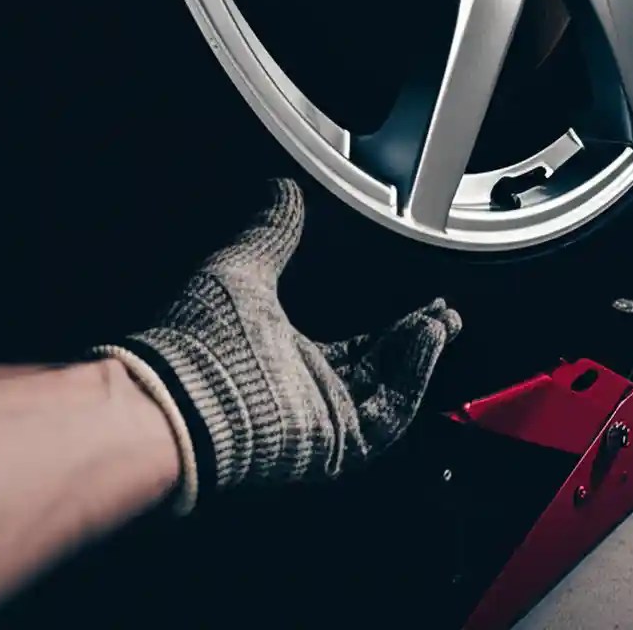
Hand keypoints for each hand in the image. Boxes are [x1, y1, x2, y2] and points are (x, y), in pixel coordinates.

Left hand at [92, 178, 460, 512]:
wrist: (186, 393)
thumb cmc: (202, 337)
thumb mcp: (245, 268)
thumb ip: (271, 231)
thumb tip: (282, 189)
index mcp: (289, 359)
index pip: (357, 346)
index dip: (392, 325)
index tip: (423, 301)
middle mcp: (311, 394)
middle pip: (382, 369)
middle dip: (417, 339)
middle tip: (445, 313)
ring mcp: (326, 422)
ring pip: (391, 391)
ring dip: (420, 354)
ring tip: (441, 320)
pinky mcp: (338, 443)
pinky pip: (388, 415)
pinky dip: (412, 378)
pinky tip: (426, 340)